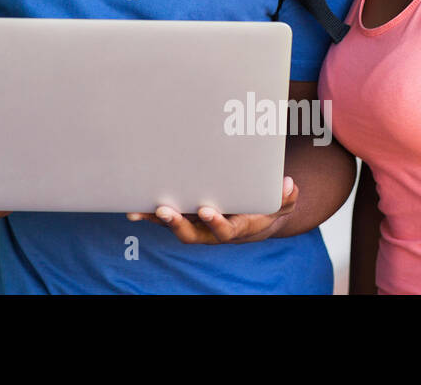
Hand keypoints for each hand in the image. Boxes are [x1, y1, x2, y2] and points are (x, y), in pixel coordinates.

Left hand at [126, 176, 298, 243]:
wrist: (254, 215)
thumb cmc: (266, 206)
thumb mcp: (280, 203)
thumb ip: (285, 197)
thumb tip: (287, 185)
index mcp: (236, 228)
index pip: (224, 231)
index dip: (215, 223)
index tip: (206, 210)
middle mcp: (212, 231)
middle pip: (191, 234)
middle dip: (176, 224)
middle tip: (163, 210)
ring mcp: (196, 224)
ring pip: (173, 226)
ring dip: (155, 219)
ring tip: (138, 210)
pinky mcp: (185, 215)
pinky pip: (165, 216)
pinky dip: (148, 213)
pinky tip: (132, 206)